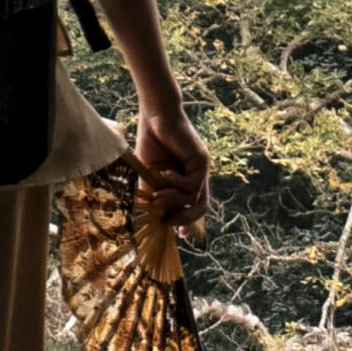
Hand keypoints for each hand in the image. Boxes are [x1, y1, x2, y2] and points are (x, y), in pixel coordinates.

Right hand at [135, 102, 211, 237]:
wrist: (156, 116)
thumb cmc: (152, 142)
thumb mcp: (149, 175)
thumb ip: (153, 193)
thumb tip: (149, 217)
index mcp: (187, 180)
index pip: (194, 207)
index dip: (187, 222)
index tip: (178, 234)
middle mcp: (198, 176)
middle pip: (201, 208)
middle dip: (185, 220)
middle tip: (168, 223)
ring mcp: (201, 169)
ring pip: (195, 199)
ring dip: (174, 201)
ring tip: (158, 196)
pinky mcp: (201, 161)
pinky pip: (191, 184)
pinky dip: (175, 184)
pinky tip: (164, 174)